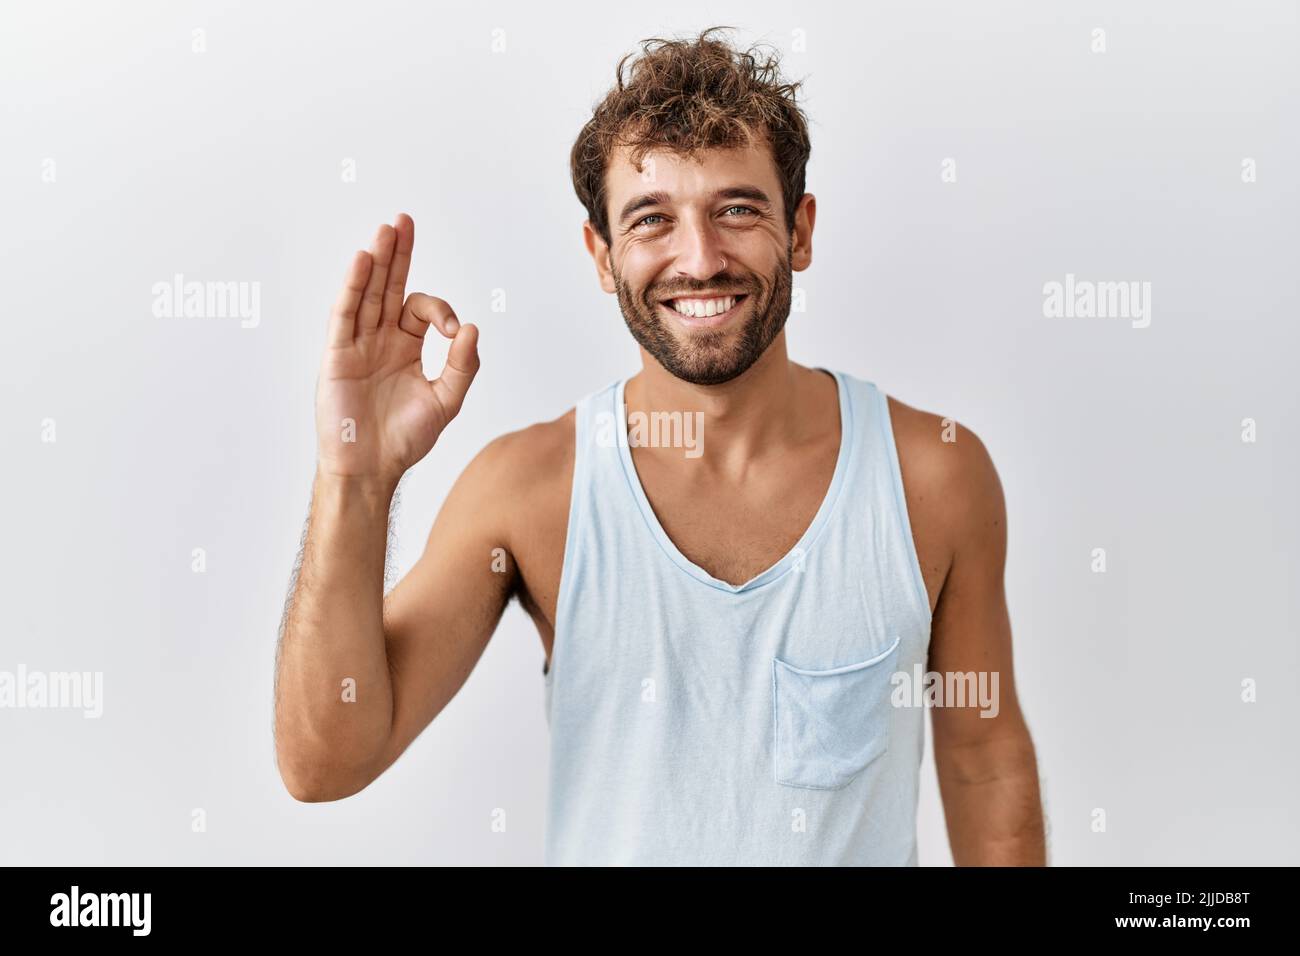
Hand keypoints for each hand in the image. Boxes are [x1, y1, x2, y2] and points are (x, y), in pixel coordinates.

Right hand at [315, 215, 478, 481]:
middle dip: (398, 254)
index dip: (438, 309)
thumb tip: (471, 328)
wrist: (372, 467)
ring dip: (376, 261)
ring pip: (366, 293)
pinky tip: (362, 262)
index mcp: (406, 347)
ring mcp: (356, 344)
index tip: (451, 331)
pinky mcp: (336, 354)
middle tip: (404, 221)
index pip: (421, 310)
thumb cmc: (405, 439)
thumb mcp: (446, 400)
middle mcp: (380, 339)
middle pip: (389, 287)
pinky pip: (343, 314)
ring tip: (386, 230)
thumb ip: (463, 366)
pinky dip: (352, 287)